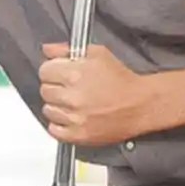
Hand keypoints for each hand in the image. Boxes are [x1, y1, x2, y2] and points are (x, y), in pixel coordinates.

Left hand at [38, 42, 160, 145]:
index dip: (51, 70)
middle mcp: (72, 97)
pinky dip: (59, 124)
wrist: (140, 104)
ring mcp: (75, 118)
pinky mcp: (79, 135)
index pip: (44, 71)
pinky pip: (54, 130)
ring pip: (48, 110)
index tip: (58, 73)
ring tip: (72, 103)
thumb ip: (67, 50)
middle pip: (45, 90)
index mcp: (75, 74)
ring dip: (56, 105)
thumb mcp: (97, 54)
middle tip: (68, 88)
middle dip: (54, 87)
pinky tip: (70, 117)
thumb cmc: (122, 79)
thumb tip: (47, 50)